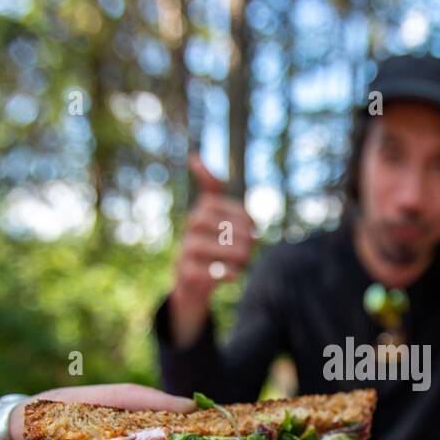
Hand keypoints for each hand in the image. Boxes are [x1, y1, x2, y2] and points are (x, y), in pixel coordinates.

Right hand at [170, 154, 256, 345]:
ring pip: (206, 246)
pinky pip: (201, 271)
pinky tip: (233, 275)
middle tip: (252, 247)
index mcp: (201, 212)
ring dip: (232, 254)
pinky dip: (221, 273)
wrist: (192, 283)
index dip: (241, 214)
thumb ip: (213, 188)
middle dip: (239, 235)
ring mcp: (184, 251)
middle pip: (212, 223)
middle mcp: (189, 229)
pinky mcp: (184, 274)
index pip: (217, 204)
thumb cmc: (212, 246)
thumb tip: (194, 157)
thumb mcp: (218, 217)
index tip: (255, 226)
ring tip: (244, 261)